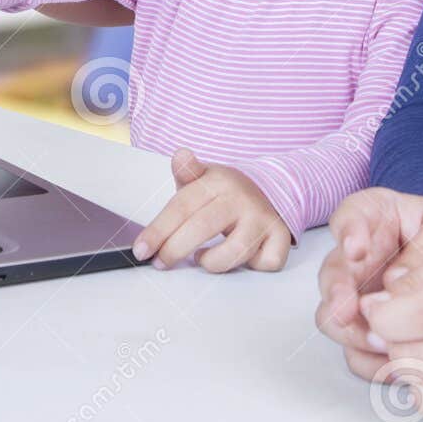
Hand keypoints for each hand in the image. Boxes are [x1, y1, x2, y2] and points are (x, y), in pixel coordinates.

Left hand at [131, 149, 291, 272]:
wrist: (268, 191)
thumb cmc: (224, 194)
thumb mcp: (202, 179)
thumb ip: (185, 173)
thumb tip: (180, 155)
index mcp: (218, 181)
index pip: (182, 206)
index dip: (158, 230)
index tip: (141, 250)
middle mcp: (241, 197)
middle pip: (203, 227)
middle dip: (175, 249)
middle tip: (161, 263)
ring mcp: (262, 217)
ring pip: (235, 252)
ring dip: (213, 262)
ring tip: (203, 257)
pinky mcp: (280, 236)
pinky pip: (266, 262)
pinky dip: (252, 266)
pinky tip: (242, 256)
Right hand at [314, 189, 422, 380]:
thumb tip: (395, 281)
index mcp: (376, 217)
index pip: (350, 215)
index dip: (347, 232)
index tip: (357, 249)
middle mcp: (356, 257)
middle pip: (332, 272)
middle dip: (336, 293)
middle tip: (347, 311)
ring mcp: (356, 296)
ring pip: (333, 316)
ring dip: (350, 331)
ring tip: (379, 342)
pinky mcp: (364, 331)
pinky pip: (353, 350)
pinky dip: (369, 359)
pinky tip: (393, 363)